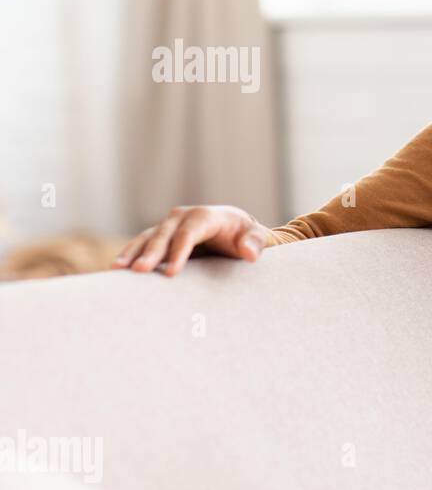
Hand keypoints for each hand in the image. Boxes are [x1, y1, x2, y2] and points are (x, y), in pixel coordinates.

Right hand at [112, 205, 270, 276]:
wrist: (237, 231)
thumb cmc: (246, 236)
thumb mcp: (257, 238)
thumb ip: (255, 243)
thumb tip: (249, 254)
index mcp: (206, 216)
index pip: (189, 234)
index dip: (179, 252)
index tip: (171, 273)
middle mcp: (183, 217)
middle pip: (163, 235)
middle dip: (150, 253)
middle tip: (137, 272)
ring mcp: (169, 226)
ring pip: (147, 238)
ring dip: (131, 252)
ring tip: (116, 270)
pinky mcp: (161, 236)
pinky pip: (142, 244)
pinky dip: (129, 255)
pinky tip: (116, 269)